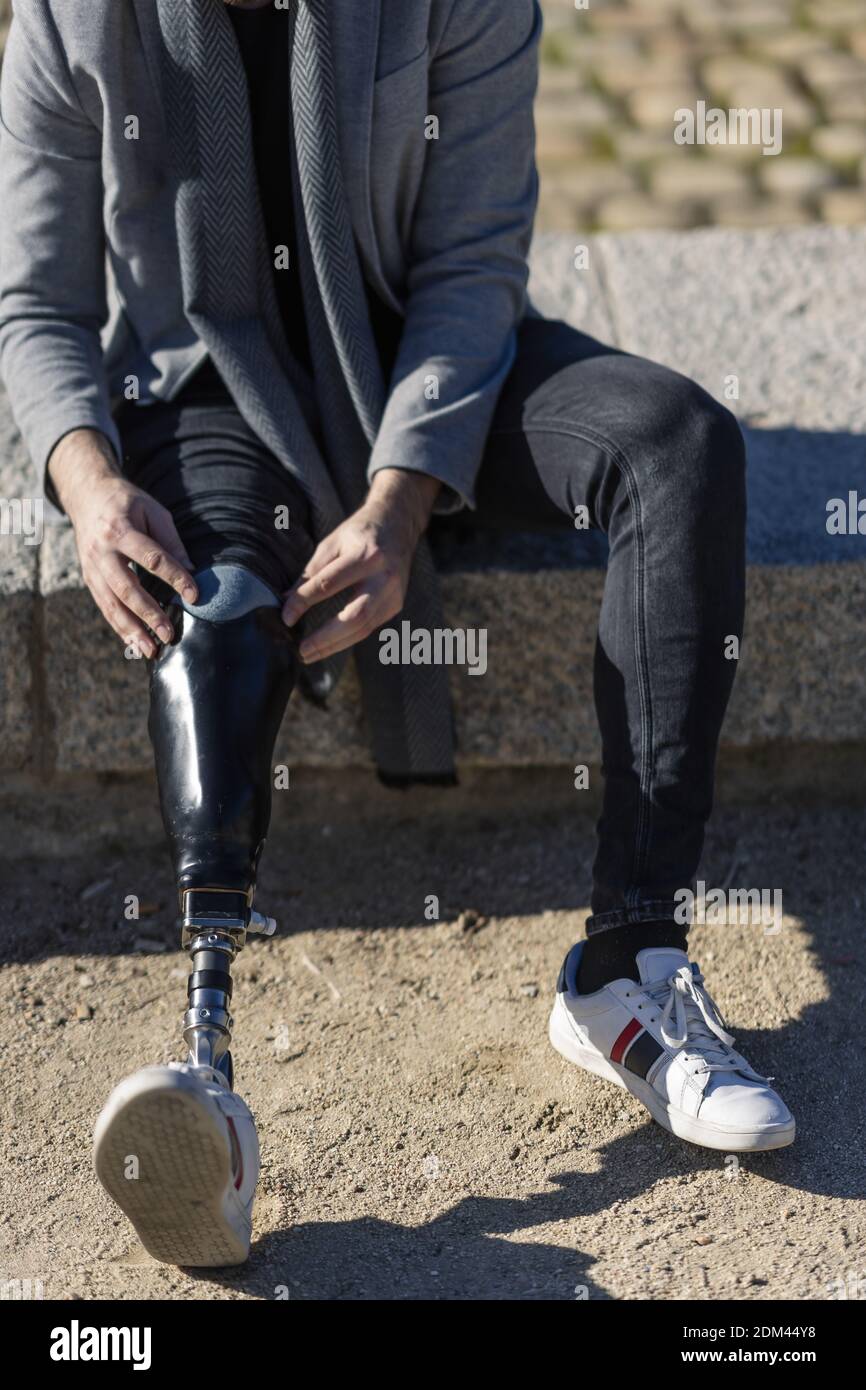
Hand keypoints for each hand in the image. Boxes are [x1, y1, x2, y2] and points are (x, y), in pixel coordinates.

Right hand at [50, 429, 197, 659]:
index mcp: (120, 529)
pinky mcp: (88, 577)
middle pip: (126, 587)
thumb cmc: (128, 503)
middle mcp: (102, 551)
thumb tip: (192, 571)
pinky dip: (119, 627)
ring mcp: (91, 567)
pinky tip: (135, 643)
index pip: (151, 558)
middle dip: (149, 613)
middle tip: (170, 633)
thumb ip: (171, 541)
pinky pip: (104, 606)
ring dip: (132, 630)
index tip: (194, 594)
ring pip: (111, 604)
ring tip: (152, 650)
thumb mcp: (153, 511)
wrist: (87, 496)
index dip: (175, 577)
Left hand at [281, 468, 440, 662]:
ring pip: (363, 628)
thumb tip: (286, 602)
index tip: (286, 617)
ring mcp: (394, 593)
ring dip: (335, 645)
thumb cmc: (359, 533)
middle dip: (326, 638)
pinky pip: (369, 627)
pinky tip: (329, 644)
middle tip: (301, 650)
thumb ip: (310, 573)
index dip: (304, 602)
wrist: (398, 525)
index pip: (329, 584)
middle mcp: (384, 576)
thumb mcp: (330, 544)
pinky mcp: (396, 604)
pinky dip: (347, 638)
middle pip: (355, 616)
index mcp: (366, 555)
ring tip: (309, 654)